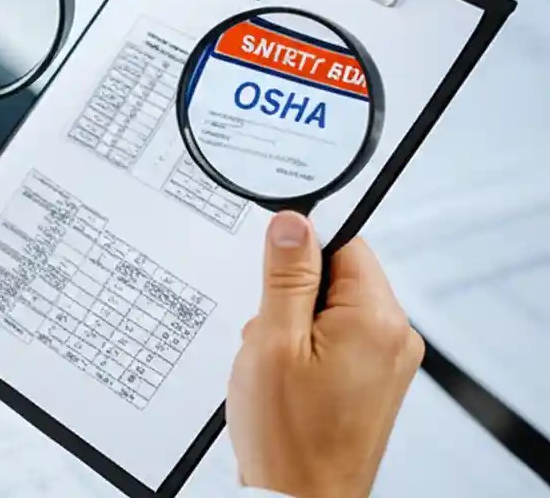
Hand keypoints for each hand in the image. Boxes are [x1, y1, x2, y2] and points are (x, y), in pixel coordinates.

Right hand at [228, 212, 423, 497]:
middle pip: (335, 276)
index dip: (298, 251)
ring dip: (292, 326)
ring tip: (276, 368)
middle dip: (288, 297)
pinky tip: (287, 380)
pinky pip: (335, 338)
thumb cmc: (288, 439)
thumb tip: (293, 222)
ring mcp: (387, 361)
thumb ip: (285, 276)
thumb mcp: (271, 342)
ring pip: (329, 308)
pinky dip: (303, 350)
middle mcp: (394, 336)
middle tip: (268, 337)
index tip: (269, 272)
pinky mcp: (373, 380)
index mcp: (376, 319)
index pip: (343, 242)